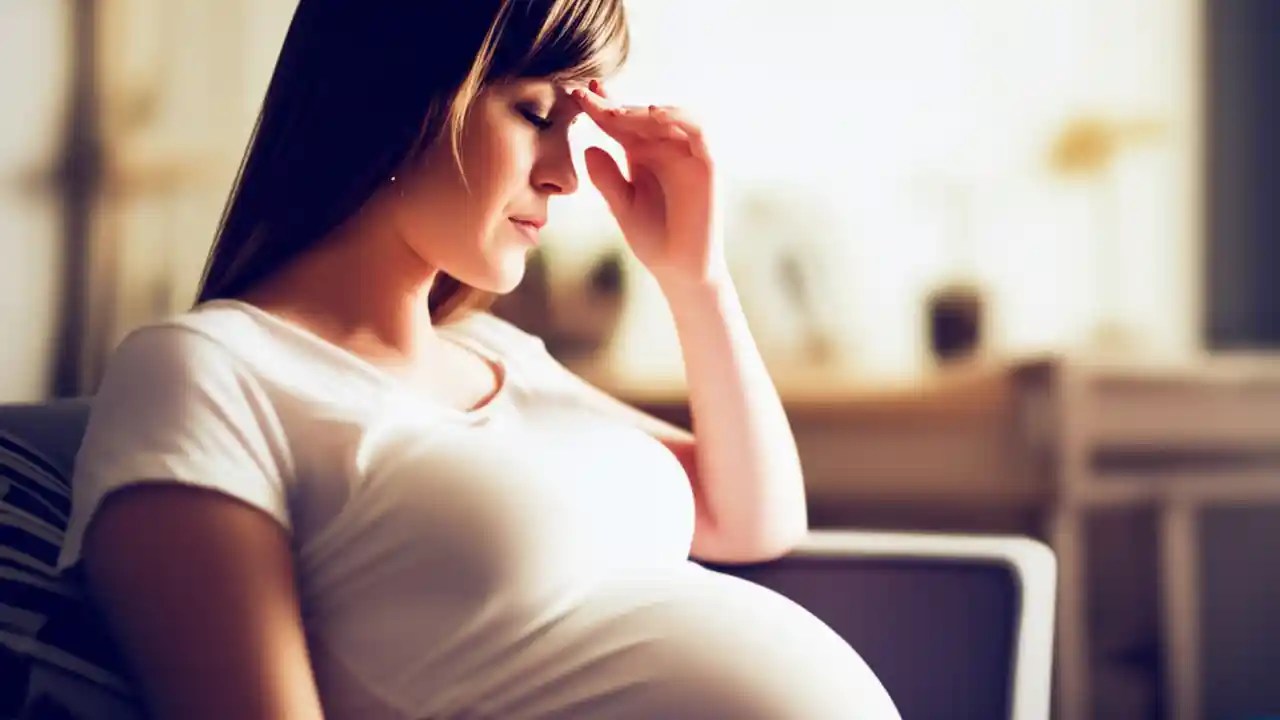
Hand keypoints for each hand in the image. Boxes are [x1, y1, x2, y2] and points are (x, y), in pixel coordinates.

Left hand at [571, 80, 726, 288]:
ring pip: (668, 116)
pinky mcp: (707, 164)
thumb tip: (588, 148)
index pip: (619, 123)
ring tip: (617, 111)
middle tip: (590, 96)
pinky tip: (654, 114)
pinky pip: (697, 131)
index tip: (576, 95)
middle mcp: (664, 148)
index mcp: (640, 154)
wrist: (679, 268)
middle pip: (640, 114)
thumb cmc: (651, 239)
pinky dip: (679, 117)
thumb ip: (607, 179)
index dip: (600, 107)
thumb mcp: (622, 206)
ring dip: (643, 109)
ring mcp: (687, 154)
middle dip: (615, 104)